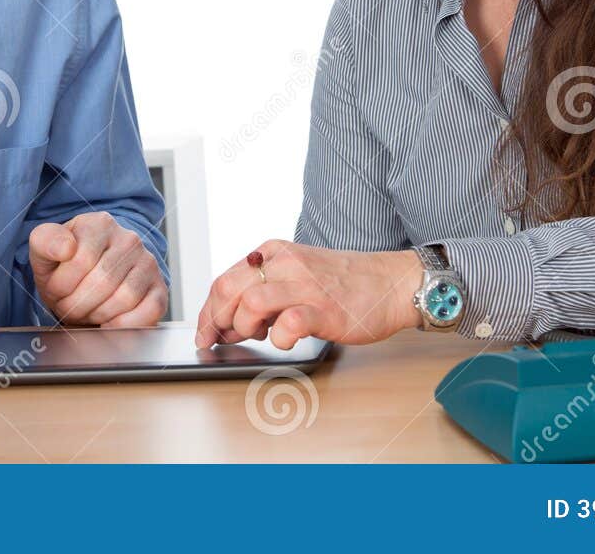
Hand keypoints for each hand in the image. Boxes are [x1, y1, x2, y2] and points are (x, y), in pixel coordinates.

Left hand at [28, 211, 167, 325]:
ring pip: (124, 298)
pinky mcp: (159, 289)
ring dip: (98, 314)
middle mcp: (129, 239)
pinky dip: (126, 325)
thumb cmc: (66, 266)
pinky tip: (109, 322)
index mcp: (100, 224)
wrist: (90, 275)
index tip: (56, 288)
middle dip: (77, 304)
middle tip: (69, 305)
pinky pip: (149, 312)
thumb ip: (45, 242)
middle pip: (101, 282)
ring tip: (87, 310)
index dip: (61, 285)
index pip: (80, 261)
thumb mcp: (45, 250)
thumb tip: (65, 248)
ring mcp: (148, 263)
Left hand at [195, 240, 422, 349]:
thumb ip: (264, 289)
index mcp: (273, 252)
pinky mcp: (325, 310)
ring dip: (244, 326)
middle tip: (218, 341)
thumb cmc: (342, 284)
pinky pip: (288, 325)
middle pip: (228, 289)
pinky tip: (287, 339)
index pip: (224, 279)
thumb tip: (229, 321)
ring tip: (259, 335)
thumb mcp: (296, 272)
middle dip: (215, 320)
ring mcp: (305, 286)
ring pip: (250, 303)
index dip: (207, 311)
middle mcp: (285, 264)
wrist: (390, 283)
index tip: (204, 332)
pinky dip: (280, 339)